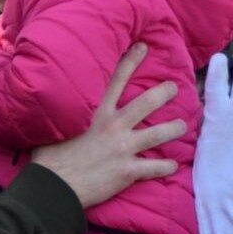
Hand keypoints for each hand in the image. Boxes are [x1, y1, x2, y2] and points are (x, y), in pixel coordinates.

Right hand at [32, 43, 182, 206]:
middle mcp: (114, 126)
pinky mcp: (128, 171)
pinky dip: (166, 167)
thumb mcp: (56, 123)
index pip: (116, 79)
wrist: (54, 186)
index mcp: (96, 112)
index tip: (143, 47)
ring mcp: (123, 148)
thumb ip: (67, 110)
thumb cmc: (50, 156)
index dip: (131, 61)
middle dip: (164, 92)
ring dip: (174, 128)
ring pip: (158, 134)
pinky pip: (154, 168)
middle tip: (174, 87)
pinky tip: (173, 165)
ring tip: (183, 125)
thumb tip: (59, 97)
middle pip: (147, 102)